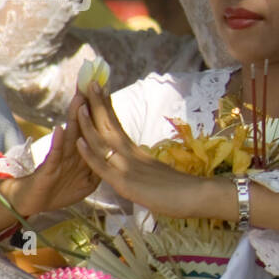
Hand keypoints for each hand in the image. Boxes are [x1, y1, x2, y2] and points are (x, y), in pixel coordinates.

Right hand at [16, 95, 102, 216]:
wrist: (34, 202)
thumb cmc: (60, 190)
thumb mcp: (86, 182)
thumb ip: (98, 169)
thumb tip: (113, 160)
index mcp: (83, 153)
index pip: (92, 128)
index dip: (99, 111)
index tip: (106, 90)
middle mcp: (72, 150)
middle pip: (82, 124)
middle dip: (87, 104)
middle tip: (92, 82)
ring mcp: (61, 157)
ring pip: (70, 134)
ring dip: (74, 117)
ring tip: (78, 98)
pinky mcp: (50, 167)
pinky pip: (55, 154)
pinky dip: (58, 141)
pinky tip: (60, 128)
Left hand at [74, 81, 213, 217]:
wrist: (199, 196)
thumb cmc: (183, 189)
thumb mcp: (158, 174)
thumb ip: (145, 168)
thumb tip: (141, 164)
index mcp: (137, 153)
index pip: (117, 125)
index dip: (106, 107)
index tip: (99, 88)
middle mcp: (131, 155)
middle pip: (109, 126)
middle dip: (97, 104)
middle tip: (89, 82)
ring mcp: (128, 168)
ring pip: (103, 142)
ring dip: (89, 122)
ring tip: (79, 103)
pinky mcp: (125, 183)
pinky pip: (103, 167)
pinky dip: (90, 154)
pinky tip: (79, 141)